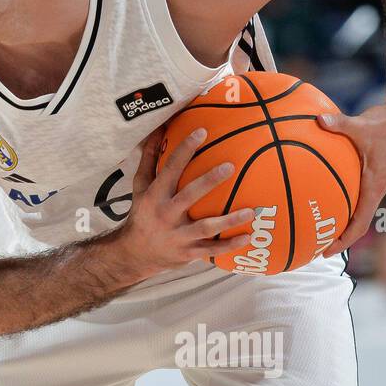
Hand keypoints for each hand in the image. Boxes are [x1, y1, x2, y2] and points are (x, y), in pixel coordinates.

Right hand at [113, 125, 255, 277]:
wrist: (134, 254)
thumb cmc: (142, 214)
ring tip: (251, 212)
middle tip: (230, 166)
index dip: (184, 150)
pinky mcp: (187, 253)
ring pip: (205, 227)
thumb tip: (157, 131)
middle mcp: (166, 214)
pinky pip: (211, 250)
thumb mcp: (141, 187)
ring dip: (228, 220)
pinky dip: (229, 246)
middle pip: (189, 195)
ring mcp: (178, 236)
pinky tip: (247, 238)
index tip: (201, 132)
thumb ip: (150, 160)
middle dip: (209, 181)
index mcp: (155, 196)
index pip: (170, 169)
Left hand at [317, 93, 385, 256]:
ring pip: (356, 209)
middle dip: (337, 236)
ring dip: (339, 219)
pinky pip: (354, 193)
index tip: (326, 251)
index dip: (344, 240)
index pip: (360, 222)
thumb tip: (317, 119)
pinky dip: (339, 198)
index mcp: (374, 186)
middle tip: (313, 245)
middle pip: (356, 222)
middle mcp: (375, 189)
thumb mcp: (361, 125)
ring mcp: (374, 182)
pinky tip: (317, 192)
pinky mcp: (371, 173)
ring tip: (314, 225)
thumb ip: (338, 124)